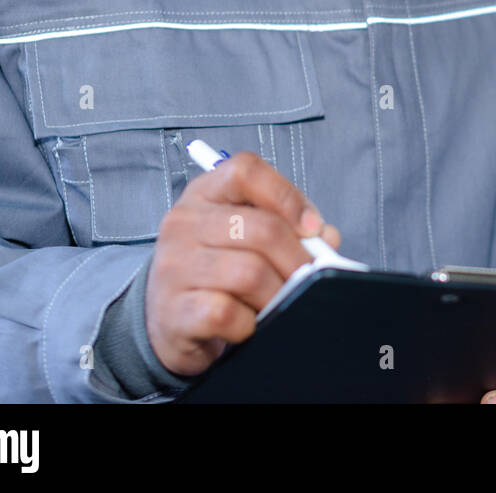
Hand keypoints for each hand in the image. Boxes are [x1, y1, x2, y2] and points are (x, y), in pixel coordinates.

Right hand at [146, 151, 341, 376]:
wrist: (168, 321)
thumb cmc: (215, 272)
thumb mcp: (245, 240)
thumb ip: (288, 230)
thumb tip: (326, 238)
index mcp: (204, 194)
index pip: (246, 171)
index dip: (287, 196)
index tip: (312, 227)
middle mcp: (184, 223)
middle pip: (261, 229)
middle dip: (298, 258)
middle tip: (309, 277)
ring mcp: (174, 266)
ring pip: (249, 273)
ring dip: (277, 294)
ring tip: (280, 302)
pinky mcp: (174, 310)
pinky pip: (227, 313)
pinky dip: (249, 323)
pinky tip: (248, 323)